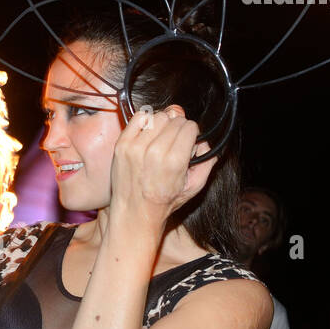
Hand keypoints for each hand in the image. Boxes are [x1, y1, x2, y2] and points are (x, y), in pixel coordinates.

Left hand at [110, 106, 214, 230]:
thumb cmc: (164, 201)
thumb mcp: (195, 186)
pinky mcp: (121, 144)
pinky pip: (138, 118)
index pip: (190, 127)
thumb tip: (206, 141)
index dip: (192, 134)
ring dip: (163, 124)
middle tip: (175, 143)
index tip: (188, 142)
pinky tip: (148, 135)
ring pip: (158, 116)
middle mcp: (153, 151)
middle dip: (179, 128)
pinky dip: (146, 122)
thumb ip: (207, 161)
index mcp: (173, 161)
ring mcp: (134, 147)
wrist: (134, 211)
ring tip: (161, 139)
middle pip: (174, 120)